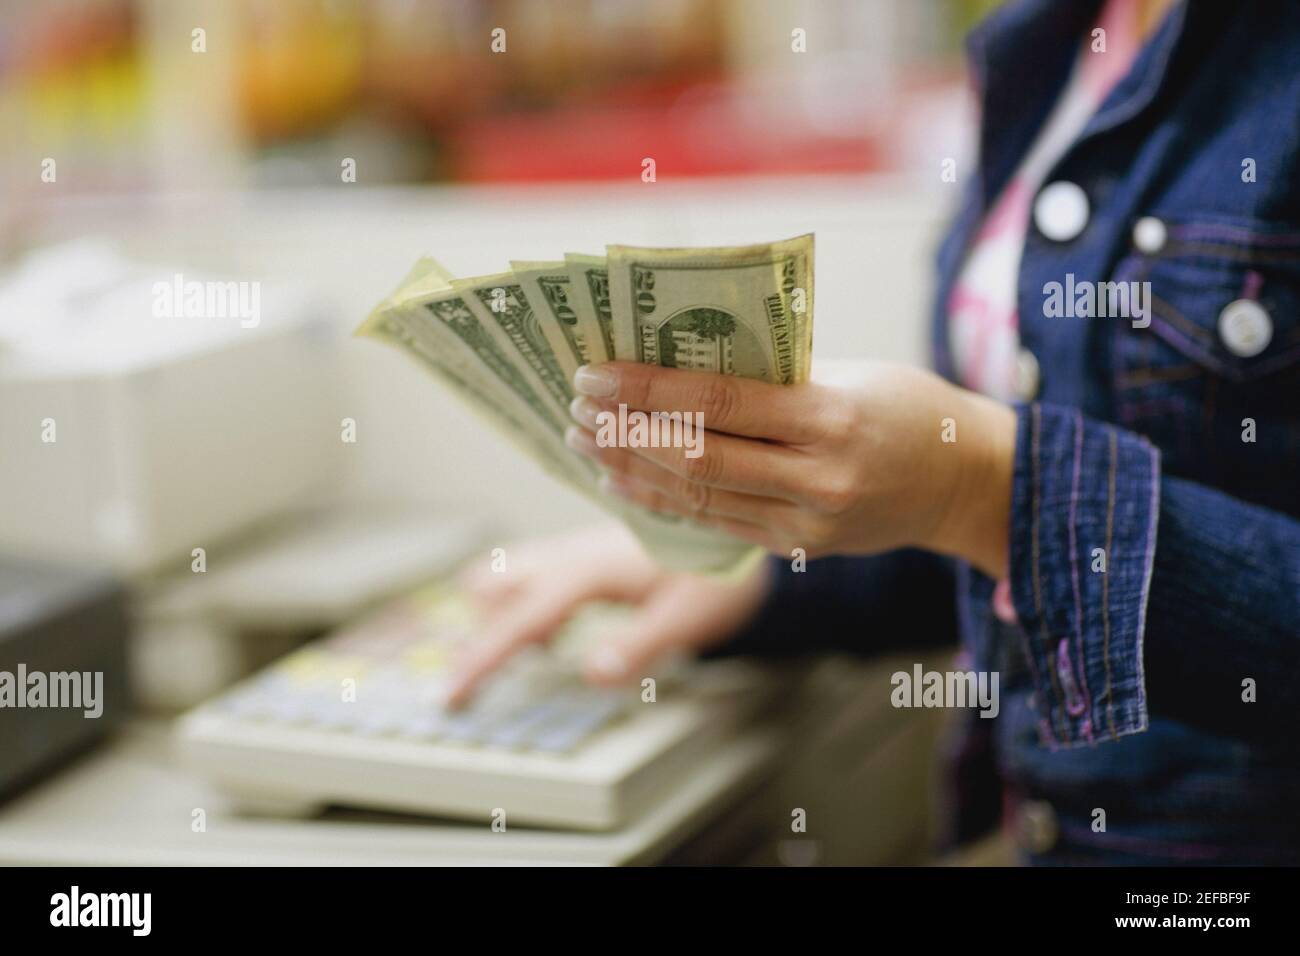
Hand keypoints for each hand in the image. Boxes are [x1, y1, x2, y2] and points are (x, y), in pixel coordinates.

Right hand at [445, 523, 770, 706]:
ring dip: (500, 616)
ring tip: (531, 654)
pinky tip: (554, 632)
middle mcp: (574, 553)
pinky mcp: (583, 553)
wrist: (738, 533)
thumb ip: (639, 644)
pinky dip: (523, 605)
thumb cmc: (720, 574)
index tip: (451, 692)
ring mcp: (575, 549)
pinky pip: (530, 575)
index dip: (483, 658)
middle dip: (480, 632)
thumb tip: (591, 672)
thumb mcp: (690, 617)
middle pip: (493, 588)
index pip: (521, 619)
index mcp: (592, 570)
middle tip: (483, 676)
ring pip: (506, 576)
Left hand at [566, 359, 1015, 577]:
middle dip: (626, 432)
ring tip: (584, 444)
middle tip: (576, 407)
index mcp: (832, 418)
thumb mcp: (850, 373)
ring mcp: (806, 522)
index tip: (596, 372)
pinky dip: (664, 504)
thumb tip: (682, 364)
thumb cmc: (907, 408)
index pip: (720, 402)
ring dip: (631, 471)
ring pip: (699, 499)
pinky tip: (623, 484)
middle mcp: (818, 478)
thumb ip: (775, 377)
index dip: (649, 389)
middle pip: (698, 457)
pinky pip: (716, 525)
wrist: (965, 482)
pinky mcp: (797, 547)